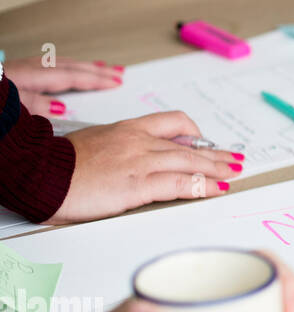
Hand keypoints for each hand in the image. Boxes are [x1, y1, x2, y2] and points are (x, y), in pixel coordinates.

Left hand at [4, 56, 121, 117]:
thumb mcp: (11, 107)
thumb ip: (36, 106)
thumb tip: (61, 108)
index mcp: (31, 76)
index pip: (72, 77)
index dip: (96, 80)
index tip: (117, 82)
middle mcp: (30, 68)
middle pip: (72, 67)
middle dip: (97, 70)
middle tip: (119, 72)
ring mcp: (23, 67)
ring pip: (62, 63)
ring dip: (84, 65)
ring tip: (100, 67)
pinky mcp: (15, 70)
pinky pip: (50, 63)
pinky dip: (66, 65)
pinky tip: (66, 67)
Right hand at [51, 112, 243, 223]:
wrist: (40, 174)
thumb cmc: (59, 166)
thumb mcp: (94, 145)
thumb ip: (118, 148)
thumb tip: (131, 162)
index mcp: (127, 129)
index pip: (172, 123)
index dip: (194, 133)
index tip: (205, 142)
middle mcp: (139, 140)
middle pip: (188, 145)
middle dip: (215, 154)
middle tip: (233, 159)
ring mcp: (141, 160)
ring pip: (191, 162)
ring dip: (217, 169)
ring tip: (234, 173)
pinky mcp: (139, 183)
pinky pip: (182, 183)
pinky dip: (204, 186)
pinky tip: (217, 189)